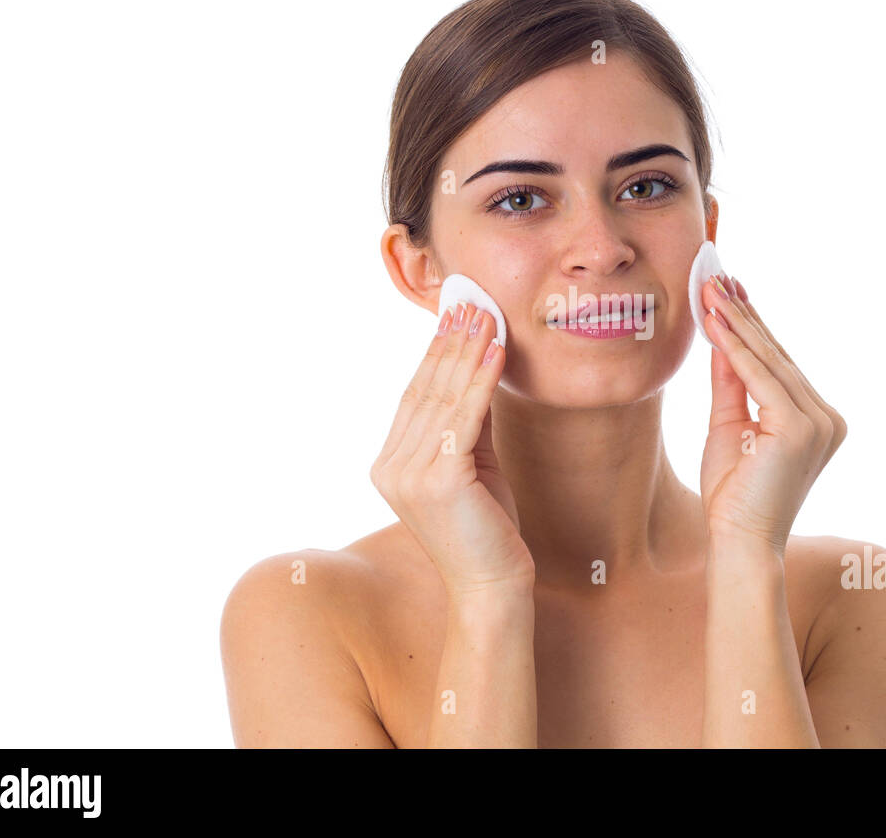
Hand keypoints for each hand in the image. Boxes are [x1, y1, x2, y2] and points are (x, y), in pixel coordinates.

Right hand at [369, 303, 533, 595]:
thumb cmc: (487, 527)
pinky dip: (481, 380)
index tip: (456, 313)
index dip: (436, 351)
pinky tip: (495, 350)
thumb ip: (467, 420)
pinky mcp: (438, 481)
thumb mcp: (473, 463)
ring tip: (485, 314)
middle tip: (471, 300)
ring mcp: (409, 475)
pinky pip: (464, 417)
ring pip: (444, 398)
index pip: (415, 394)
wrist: (492, 585)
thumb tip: (478, 365)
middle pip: (427, 390)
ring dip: (467, 350)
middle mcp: (391, 467)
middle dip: (451, 341)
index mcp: (390, 463)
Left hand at [698, 275, 846, 555]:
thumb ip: (731, 383)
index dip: (752, 326)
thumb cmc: (733, 494)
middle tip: (718, 276)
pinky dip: (736, 348)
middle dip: (744, 314)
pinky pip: (761, 378)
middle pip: (776, 356)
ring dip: (737, 322)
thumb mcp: (729, 426)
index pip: (778, 364)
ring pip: (769, 361)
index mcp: (817, 419)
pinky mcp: (800, 427)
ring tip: (711, 289)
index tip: (728, 291)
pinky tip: (716, 322)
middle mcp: (827, 417)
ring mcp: (818, 422)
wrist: (738, 540)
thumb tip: (723, 339)